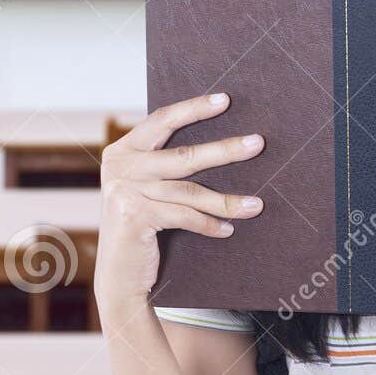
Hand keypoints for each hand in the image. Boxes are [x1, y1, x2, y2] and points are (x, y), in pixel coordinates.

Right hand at [95, 92, 265, 308]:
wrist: (117, 274)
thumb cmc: (138, 227)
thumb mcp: (143, 188)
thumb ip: (161, 165)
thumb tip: (216, 145)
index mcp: (121, 150)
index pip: (162, 120)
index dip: (193, 108)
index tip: (224, 100)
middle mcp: (120, 166)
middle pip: (184, 155)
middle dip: (226, 149)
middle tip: (258, 143)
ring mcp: (125, 191)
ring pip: (190, 190)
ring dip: (227, 200)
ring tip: (256, 204)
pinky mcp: (135, 216)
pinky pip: (185, 216)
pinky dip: (209, 224)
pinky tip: (228, 229)